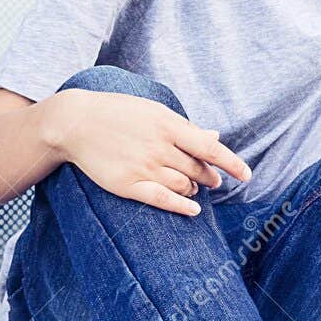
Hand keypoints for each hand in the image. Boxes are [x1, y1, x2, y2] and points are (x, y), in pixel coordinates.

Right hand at [50, 88, 250, 215]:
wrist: (74, 122)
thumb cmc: (119, 114)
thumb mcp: (155, 112)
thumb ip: (186, 128)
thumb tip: (216, 137)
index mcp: (169, 126)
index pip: (211, 149)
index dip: (233, 164)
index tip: (247, 175)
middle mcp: (160, 148)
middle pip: (199, 170)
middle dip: (210, 177)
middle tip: (212, 180)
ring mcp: (144, 167)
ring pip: (183, 185)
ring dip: (194, 189)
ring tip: (194, 187)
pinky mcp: (127, 184)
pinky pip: (162, 200)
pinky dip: (181, 206)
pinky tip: (193, 209)